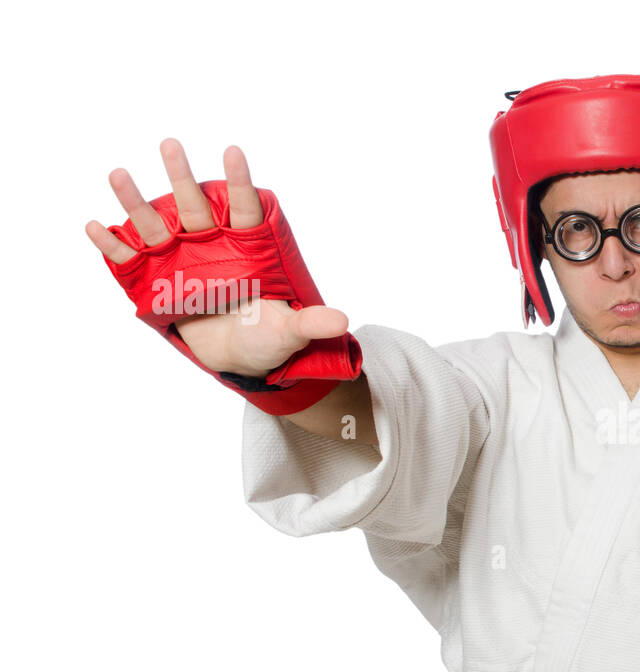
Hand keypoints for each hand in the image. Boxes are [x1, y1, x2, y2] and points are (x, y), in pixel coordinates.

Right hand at [85, 139, 348, 377]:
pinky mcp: (152, 280)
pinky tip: (94, 226)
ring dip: (136, 201)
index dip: (239, 183)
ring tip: (118, 173)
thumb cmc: (268, 336)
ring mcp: (178, 260)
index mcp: (245, 249)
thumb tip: (342, 322)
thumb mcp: (289, 332)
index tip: (234, 151)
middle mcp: (209, 246)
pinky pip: (128, 259)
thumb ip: (310, 323)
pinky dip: (110, 244)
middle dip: (182, 176)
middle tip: (171, 143)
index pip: (244, 209)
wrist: (240, 357)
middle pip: (194, 206)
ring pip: (155, 225)